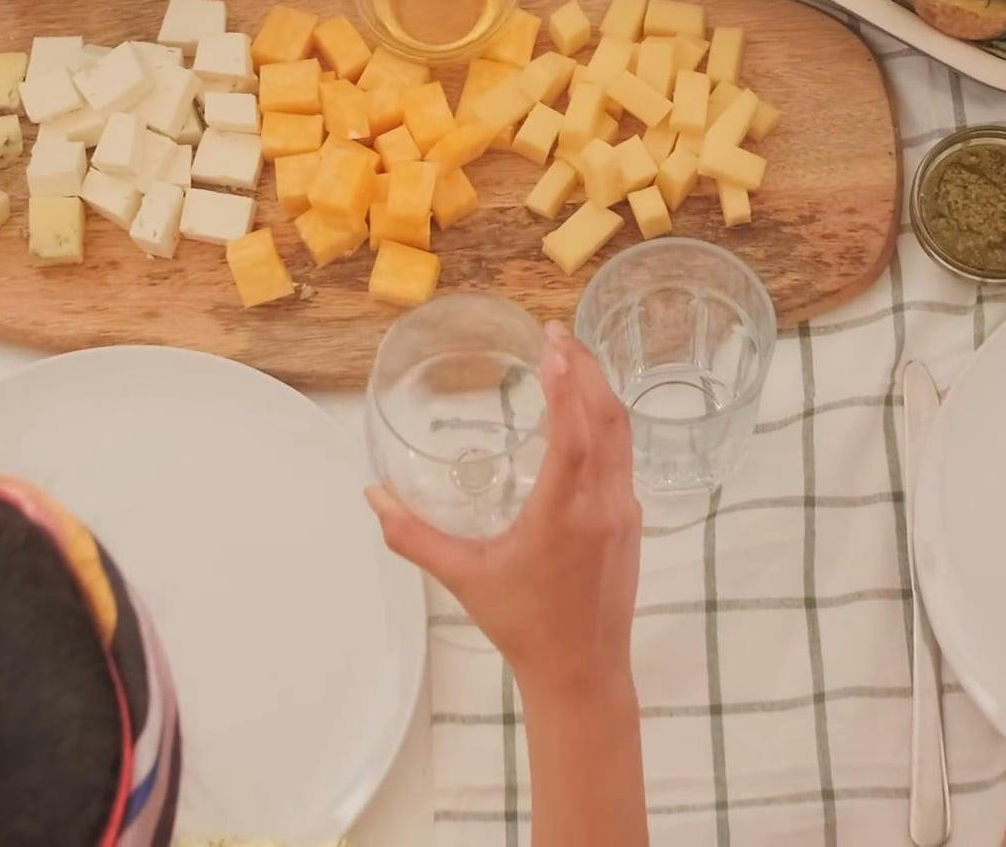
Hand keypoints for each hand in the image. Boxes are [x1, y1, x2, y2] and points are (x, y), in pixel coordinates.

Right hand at [367, 331, 641, 693]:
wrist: (583, 673)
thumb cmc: (523, 626)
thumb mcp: (464, 578)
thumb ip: (413, 536)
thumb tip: (373, 495)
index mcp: (563, 513)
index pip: (573, 434)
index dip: (566, 384)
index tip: (551, 344)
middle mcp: (602, 505)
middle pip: (607, 419)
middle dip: (586, 369)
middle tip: (556, 332)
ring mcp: (624, 512)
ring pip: (622, 435)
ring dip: (600, 391)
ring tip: (572, 358)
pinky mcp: (632, 522)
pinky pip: (624, 458)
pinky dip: (607, 423)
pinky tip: (585, 415)